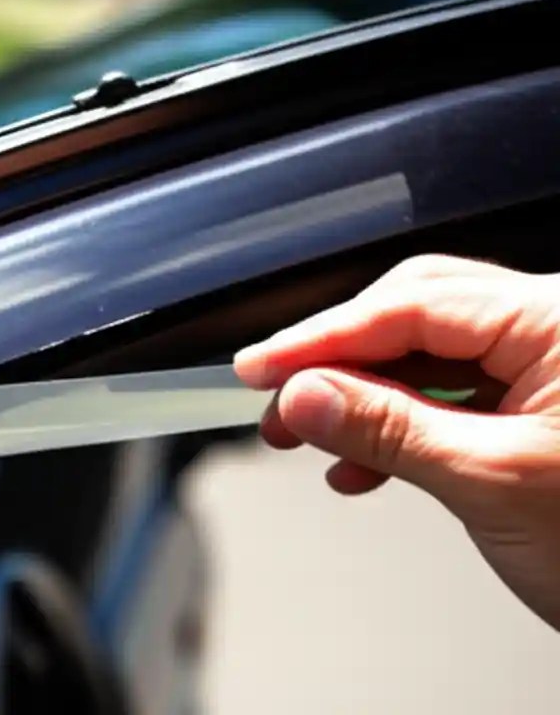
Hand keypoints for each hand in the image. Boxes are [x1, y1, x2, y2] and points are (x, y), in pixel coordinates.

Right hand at [234, 254, 559, 628]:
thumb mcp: (493, 483)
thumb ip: (389, 429)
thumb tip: (304, 394)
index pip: (414, 304)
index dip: (322, 336)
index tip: (259, 367)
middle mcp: (559, 329)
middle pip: (417, 317)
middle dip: (339, 362)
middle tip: (276, 399)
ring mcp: (554, 367)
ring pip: (431, 358)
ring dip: (364, 400)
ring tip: (309, 441)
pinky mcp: (546, 407)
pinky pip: (456, 396)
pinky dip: (402, 429)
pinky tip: (363, 466)